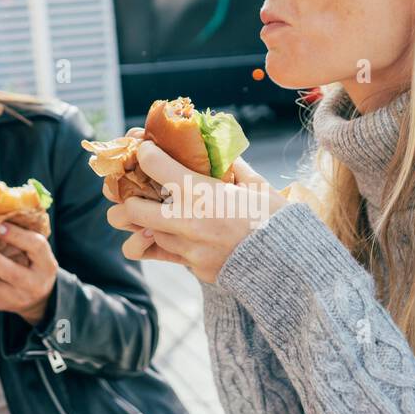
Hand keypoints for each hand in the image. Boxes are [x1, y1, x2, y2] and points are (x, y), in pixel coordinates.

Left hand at [0, 224, 57, 324]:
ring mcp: (17, 297)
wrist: (40, 298)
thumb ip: (23, 236)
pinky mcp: (1, 305)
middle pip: (12, 272)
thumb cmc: (35, 264)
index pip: (35, 247)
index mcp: (46, 264)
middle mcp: (34, 283)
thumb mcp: (38, 252)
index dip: (17, 236)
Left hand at [104, 140, 286, 283]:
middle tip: (136, 188)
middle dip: (126, 197)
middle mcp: (186, 220)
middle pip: (129, 208)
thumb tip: (217, 147)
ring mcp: (185, 247)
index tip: (147, 151)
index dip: (144, 152)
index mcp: (201, 192)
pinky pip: (157, 253)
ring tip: (149, 212)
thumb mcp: (256, 184)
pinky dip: (154, 243)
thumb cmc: (276, 219)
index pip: (151, 163)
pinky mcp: (190, 266)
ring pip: (140, 233)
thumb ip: (232, 165)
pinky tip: (162, 234)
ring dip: (140, 221)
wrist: (288, 263)